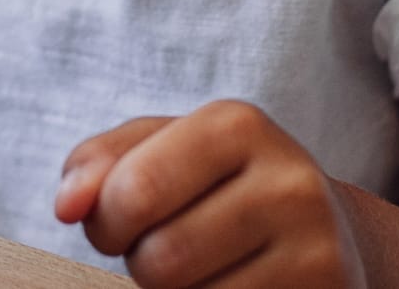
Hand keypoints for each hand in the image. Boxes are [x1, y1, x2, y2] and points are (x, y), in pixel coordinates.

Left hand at [56, 102, 366, 288]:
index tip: (115, 224)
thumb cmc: (219, 184)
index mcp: (237, 125)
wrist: (331, 231)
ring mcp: (319, 251)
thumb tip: (66, 205)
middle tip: (165, 248)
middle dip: (141, 263)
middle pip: (161, 260)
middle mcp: (288, 183)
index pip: (133, 192)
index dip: (104, 223)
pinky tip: (233, 286)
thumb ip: (99, 163)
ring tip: (203, 267)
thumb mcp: (162, 149)